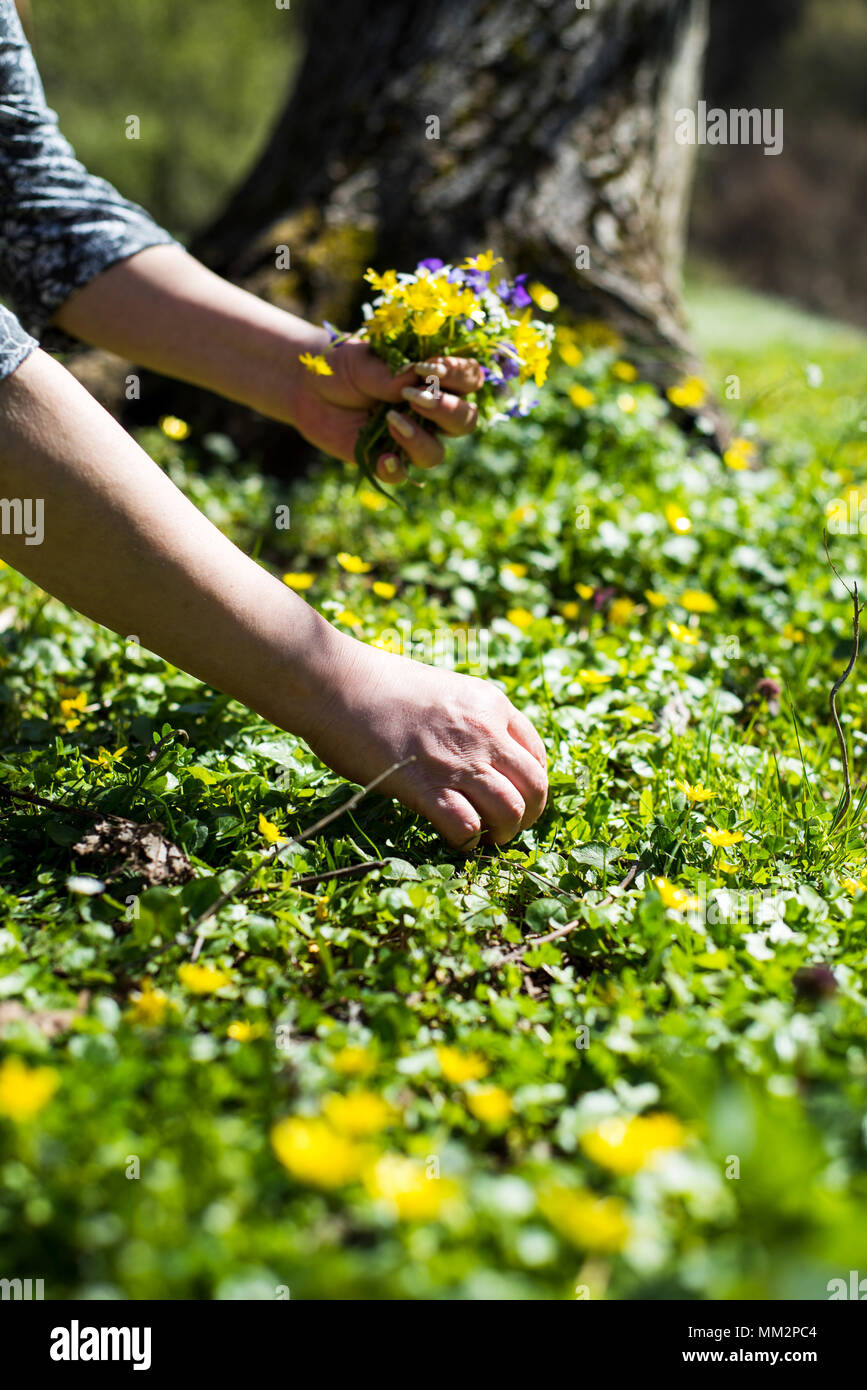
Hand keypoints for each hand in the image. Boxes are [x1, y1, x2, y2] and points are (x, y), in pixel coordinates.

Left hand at [285, 327, 483, 483]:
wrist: (307, 386)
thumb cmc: (342, 364)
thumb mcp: (362, 360)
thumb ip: (388, 372)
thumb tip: (412, 380)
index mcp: (434, 379)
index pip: (469, 379)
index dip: (459, 375)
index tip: (429, 368)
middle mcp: (430, 412)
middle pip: (465, 420)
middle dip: (447, 410)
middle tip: (414, 398)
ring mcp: (410, 438)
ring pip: (436, 453)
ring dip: (420, 440)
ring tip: (391, 421)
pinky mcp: (385, 460)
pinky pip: (401, 475)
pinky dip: (395, 469)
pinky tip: (383, 459)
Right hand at [303, 632, 547, 848]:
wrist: (338, 682)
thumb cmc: (378, 687)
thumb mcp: (443, 690)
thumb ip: (469, 719)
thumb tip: (476, 754)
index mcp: (491, 704)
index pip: (536, 754)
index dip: (530, 784)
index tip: (514, 796)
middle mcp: (484, 732)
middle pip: (535, 787)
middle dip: (528, 815)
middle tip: (506, 826)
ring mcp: (458, 760)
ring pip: (511, 811)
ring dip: (503, 833)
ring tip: (485, 837)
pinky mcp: (426, 786)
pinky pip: (467, 827)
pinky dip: (467, 842)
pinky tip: (455, 839)